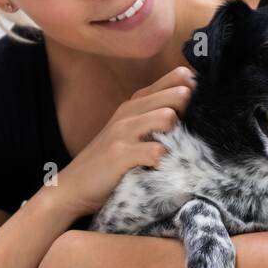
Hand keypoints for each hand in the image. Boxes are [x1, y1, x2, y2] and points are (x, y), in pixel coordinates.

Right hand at [52, 65, 196, 217]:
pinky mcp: (120, 155)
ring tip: (175, 136)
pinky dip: (164, 157)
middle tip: (193, 107)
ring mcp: (122, 134)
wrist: (72, 186)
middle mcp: (127, 115)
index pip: (161, 85)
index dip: (181, 82)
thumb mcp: (125, 133)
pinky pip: (155, 151)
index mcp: (130, 107)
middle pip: (169, 97)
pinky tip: (162, 163)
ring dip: (176, 127)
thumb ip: (149, 119)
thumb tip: (185, 108)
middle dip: (185, 100)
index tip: (196, 83)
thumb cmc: (105, 161)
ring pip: (164, 118)